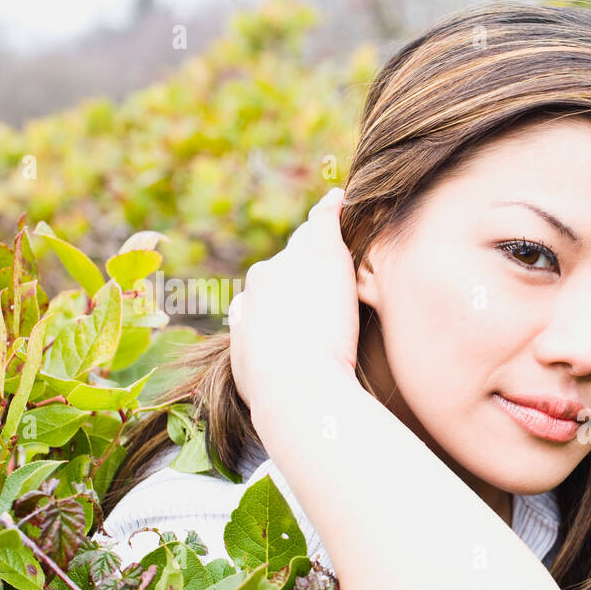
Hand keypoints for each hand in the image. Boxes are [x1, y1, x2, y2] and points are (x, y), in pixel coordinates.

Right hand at [228, 188, 359, 415]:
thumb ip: (251, 351)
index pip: (271, 289)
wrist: (296, 382)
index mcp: (249, 305)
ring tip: (336, 233)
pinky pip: (325, 221)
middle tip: (330, 283)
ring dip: (320, 243)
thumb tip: (248, 340)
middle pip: (289, 263)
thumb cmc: (278, 391)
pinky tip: (342, 198)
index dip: (290, 297)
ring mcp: (291, 262)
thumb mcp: (252, 375)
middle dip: (305, 271)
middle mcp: (264, 277)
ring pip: (309, 244)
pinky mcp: (320, 252)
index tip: (302, 305)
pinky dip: (331, 209)